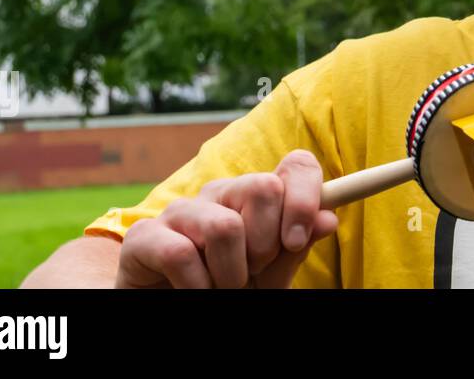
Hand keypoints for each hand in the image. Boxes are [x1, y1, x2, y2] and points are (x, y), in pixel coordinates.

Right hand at [115, 149, 338, 288]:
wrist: (175, 309)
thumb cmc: (227, 287)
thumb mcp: (271, 274)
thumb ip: (295, 247)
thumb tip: (328, 219)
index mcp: (255, 195)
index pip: (297, 165)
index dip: (305, 197)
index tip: (295, 241)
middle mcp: (220, 193)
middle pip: (264, 188)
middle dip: (266, 243)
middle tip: (252, 271)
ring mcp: (181, 210)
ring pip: (224, 227)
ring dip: (230, 274)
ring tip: (221, 287)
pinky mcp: (145, 236)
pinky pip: (181, 255)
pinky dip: (197, 287)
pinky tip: (193, 291)